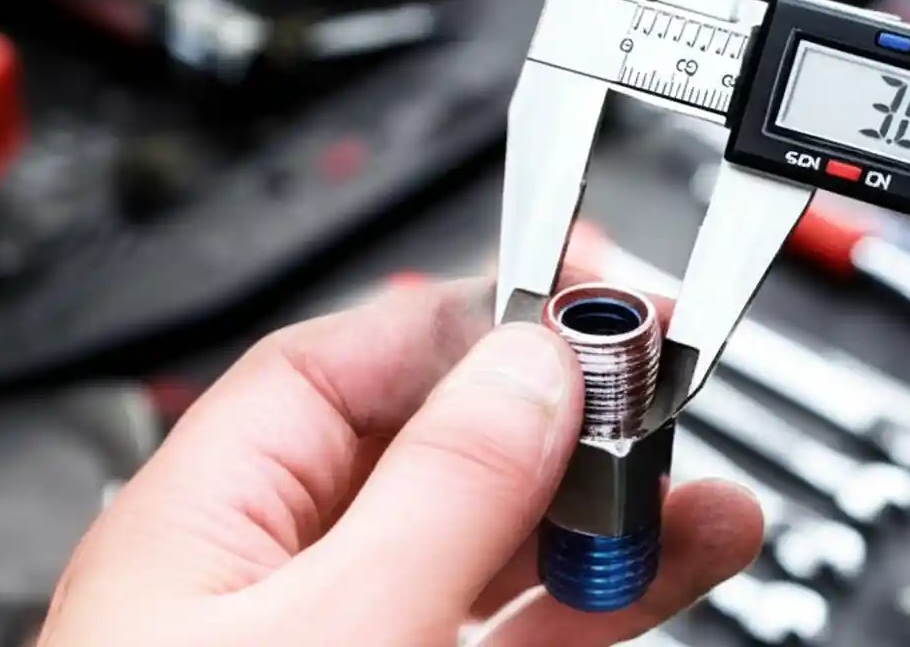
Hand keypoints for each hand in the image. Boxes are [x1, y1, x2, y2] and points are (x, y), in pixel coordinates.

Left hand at [37, 274, 763, 645]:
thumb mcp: (335, 631)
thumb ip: (443, 492)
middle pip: (441, 443)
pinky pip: (537, 622)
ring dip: (609, 498)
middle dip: (556, 407)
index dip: (464, 317)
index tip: (569, 297)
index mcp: (210, 522)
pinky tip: (688, 546)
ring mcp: (370, 642)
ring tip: (699, 466)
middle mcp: (285, 575)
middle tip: (653, 373)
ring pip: (506, 538)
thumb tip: (528, 369)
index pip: (344, 365)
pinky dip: (615, 585)